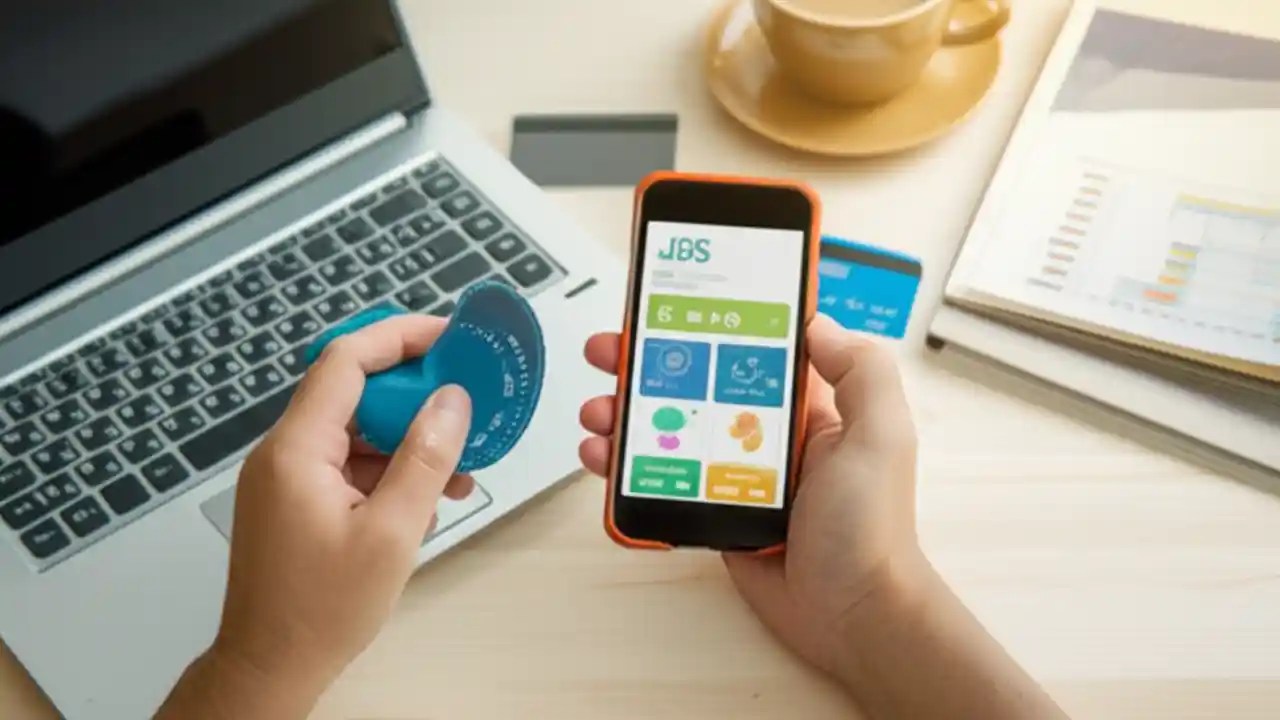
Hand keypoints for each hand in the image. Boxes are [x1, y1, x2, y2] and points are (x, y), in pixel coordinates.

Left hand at [162, 315, 474, 717]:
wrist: (270, 666)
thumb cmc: (320, 612)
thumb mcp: (391, 533)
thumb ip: (425, 459)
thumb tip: (452, 401)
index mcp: (296, 450)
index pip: (345, 360)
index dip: (398, 337)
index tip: (447, 336)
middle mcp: (284, 453)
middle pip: (353, 390)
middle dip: (414, 390)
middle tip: (466, 394)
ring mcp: (287, 477)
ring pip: (356, 429)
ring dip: (409, 436)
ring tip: (462, 459)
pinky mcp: (297, 499)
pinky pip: (349, 462)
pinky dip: (390, 467)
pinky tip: (430, 491)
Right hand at [577, 315, 922, 675]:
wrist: (851, 614)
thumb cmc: (871, 527)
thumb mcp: (881, 434)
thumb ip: (860, 371)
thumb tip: (818, 322)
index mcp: (805, 409)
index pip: (748, 352)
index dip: (707, 327)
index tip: (667, 306)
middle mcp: (765, 436)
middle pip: (693, 386)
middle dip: (646, 365)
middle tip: (607, 351)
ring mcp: (732, 475)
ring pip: (667, 431)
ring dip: (625, 414)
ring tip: (597, 410)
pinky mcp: (709, 513)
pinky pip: (660, 481)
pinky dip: (624, 467)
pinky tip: (600, 458)